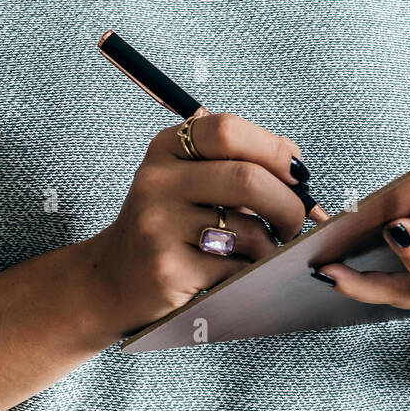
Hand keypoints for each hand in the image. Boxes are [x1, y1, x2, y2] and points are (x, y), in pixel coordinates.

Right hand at [83, 109, 326, 340]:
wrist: (112, 280)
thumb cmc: (168, 224)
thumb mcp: (188, 179)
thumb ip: (236, 163)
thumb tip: (297, 168)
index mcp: (167, 148)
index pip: (228, 130)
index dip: (274, 150)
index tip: (296, 174)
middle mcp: (157, 181)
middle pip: (247, 179)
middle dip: (288, 204)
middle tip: (293, 221)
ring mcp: (159, 225)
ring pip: (248, 230)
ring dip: (270, 245)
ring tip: (260, 249)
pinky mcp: (168, 269)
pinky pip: (237, 267)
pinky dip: (251, 270)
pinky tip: (235, 269)